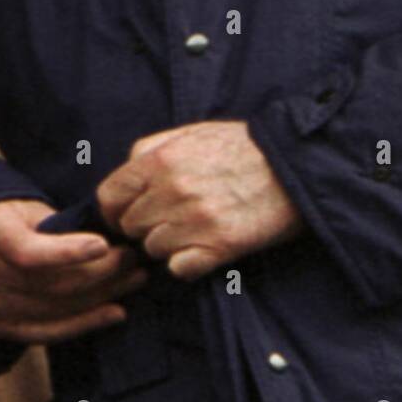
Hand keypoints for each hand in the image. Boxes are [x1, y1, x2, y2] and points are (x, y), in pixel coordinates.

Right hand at [0, 199, 147, 343]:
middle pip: (52, 284)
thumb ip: (59, 224)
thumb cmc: (10, 220)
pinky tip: (116, 312)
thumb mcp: (27, 208)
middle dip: (101, 272)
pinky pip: (50, 333)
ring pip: (57, 310)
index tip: (103, 243)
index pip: (29, 253)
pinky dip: (86, 323)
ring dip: (103, 296)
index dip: (67, 251)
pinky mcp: (4, 329)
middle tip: (134, 258)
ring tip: (134, 280)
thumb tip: (109, 231)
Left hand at [96, 121, 305, 279]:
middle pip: (131, 226)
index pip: (109, 197)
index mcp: (160, 160)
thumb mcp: (191, 132)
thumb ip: (151, 148)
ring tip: (194, 227)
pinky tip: (205, 246)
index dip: (115, 209)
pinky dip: (187, 262)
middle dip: (146, 225)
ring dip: (168, 244)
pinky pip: (178, 269)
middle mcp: (171, 190)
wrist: (292, 165)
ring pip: (153, 249)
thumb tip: (124, 172)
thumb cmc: (241, 147)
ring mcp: (193, 221)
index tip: (129, 214)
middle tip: (172, 218)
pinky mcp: (217, 247)